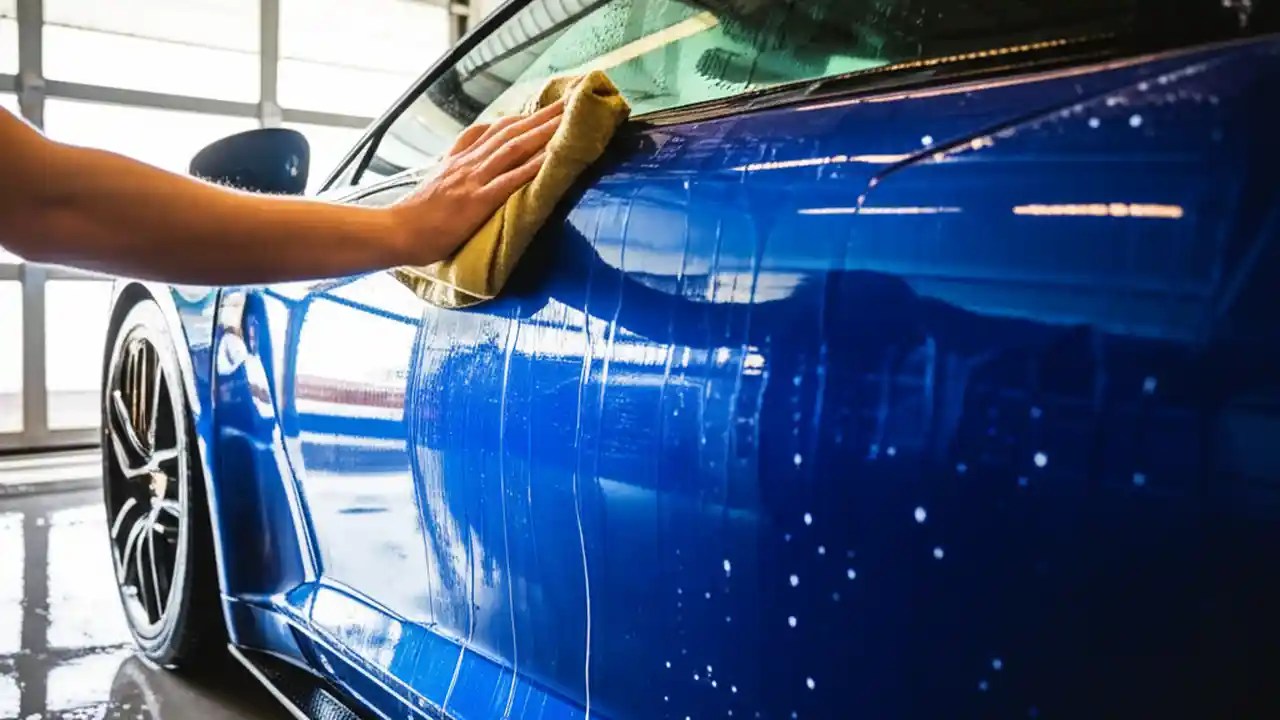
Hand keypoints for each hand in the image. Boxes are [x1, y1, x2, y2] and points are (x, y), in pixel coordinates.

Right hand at [390, 99, 564, 264]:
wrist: (396, 232)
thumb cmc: (415, 217)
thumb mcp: (433, 185)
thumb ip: (451, 172)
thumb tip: (466, 167)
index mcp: (457, 160)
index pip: (490, 130)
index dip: (517, 118)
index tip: (539, 108)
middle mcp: (467, 163)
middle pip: (509, 130)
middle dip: (540, 115)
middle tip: (568, 100)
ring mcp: (473, 180)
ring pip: (514, 147)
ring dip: (544, 130)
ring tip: (569, 118)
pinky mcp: (478, 200)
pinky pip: (511, 179)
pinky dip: (535, 165)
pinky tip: (554, 157)